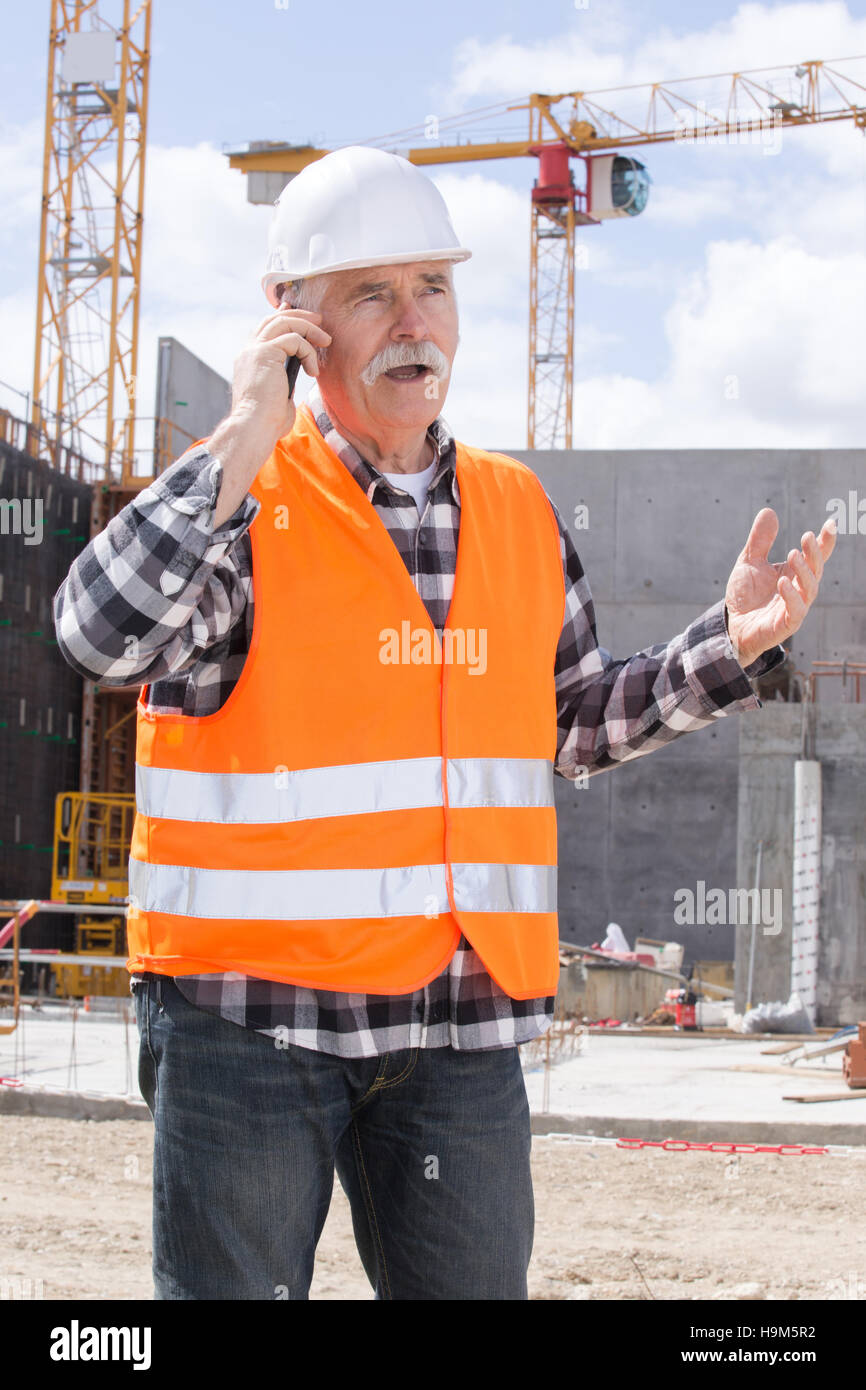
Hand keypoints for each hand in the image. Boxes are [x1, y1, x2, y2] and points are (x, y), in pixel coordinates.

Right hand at [229, 307, 331, 445]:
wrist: (254, 428)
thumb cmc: (268, 421)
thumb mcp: (279, 394)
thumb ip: (285, 378)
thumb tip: (300, 372)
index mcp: (250, 360)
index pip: (265, 329)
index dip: (283, 317)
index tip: (300, 315)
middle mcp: (249, 351)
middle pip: (274, 319)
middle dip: (299, 316)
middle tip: (319, 321)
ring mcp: (255, 350)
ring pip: (285, 323)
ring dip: (309, 329)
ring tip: (326, 340)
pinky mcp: (266, 352)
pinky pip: (294, 339)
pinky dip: (308, 352)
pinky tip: (313, 371)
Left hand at [724, 508, 836, 667]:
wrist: (732, 625)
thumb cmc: (746, 595)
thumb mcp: (749, 562)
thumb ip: (760, 540)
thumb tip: (769, 511)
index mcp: (794, 573)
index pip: (815, 557)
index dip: (825, 542)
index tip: (831, 524)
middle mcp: (799, 589)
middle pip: (815, 570)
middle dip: (814, 554)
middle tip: (807, 537)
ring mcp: (795, 607)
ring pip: (809, 589)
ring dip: (804, 571)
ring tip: (793, 554)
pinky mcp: (786, 624)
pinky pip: (795, 611)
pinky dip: (792, 596)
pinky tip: (783, 582)